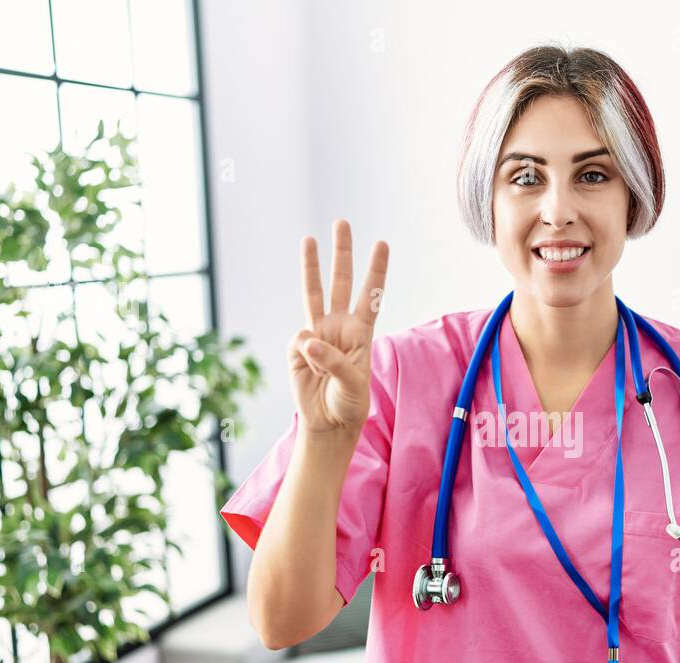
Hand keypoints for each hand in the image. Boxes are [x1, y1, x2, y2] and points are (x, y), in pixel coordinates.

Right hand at [288, 219, 388, 433]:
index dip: (376, 270)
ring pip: (314, 292)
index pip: (370, 295)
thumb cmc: (348, 403)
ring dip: (311, 266)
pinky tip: (311, 371)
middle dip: (342, 253)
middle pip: (342, 282)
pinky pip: (298, 340)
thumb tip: (306, 337)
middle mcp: (339, 326)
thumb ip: (331, 360)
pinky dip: (304, 355)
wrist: (327, 422)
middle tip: (342, 223)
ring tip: (309, 238)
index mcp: (361, 332)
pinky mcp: (297, 346)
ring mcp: (317, 333)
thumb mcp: (351, 384)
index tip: (382, 244)